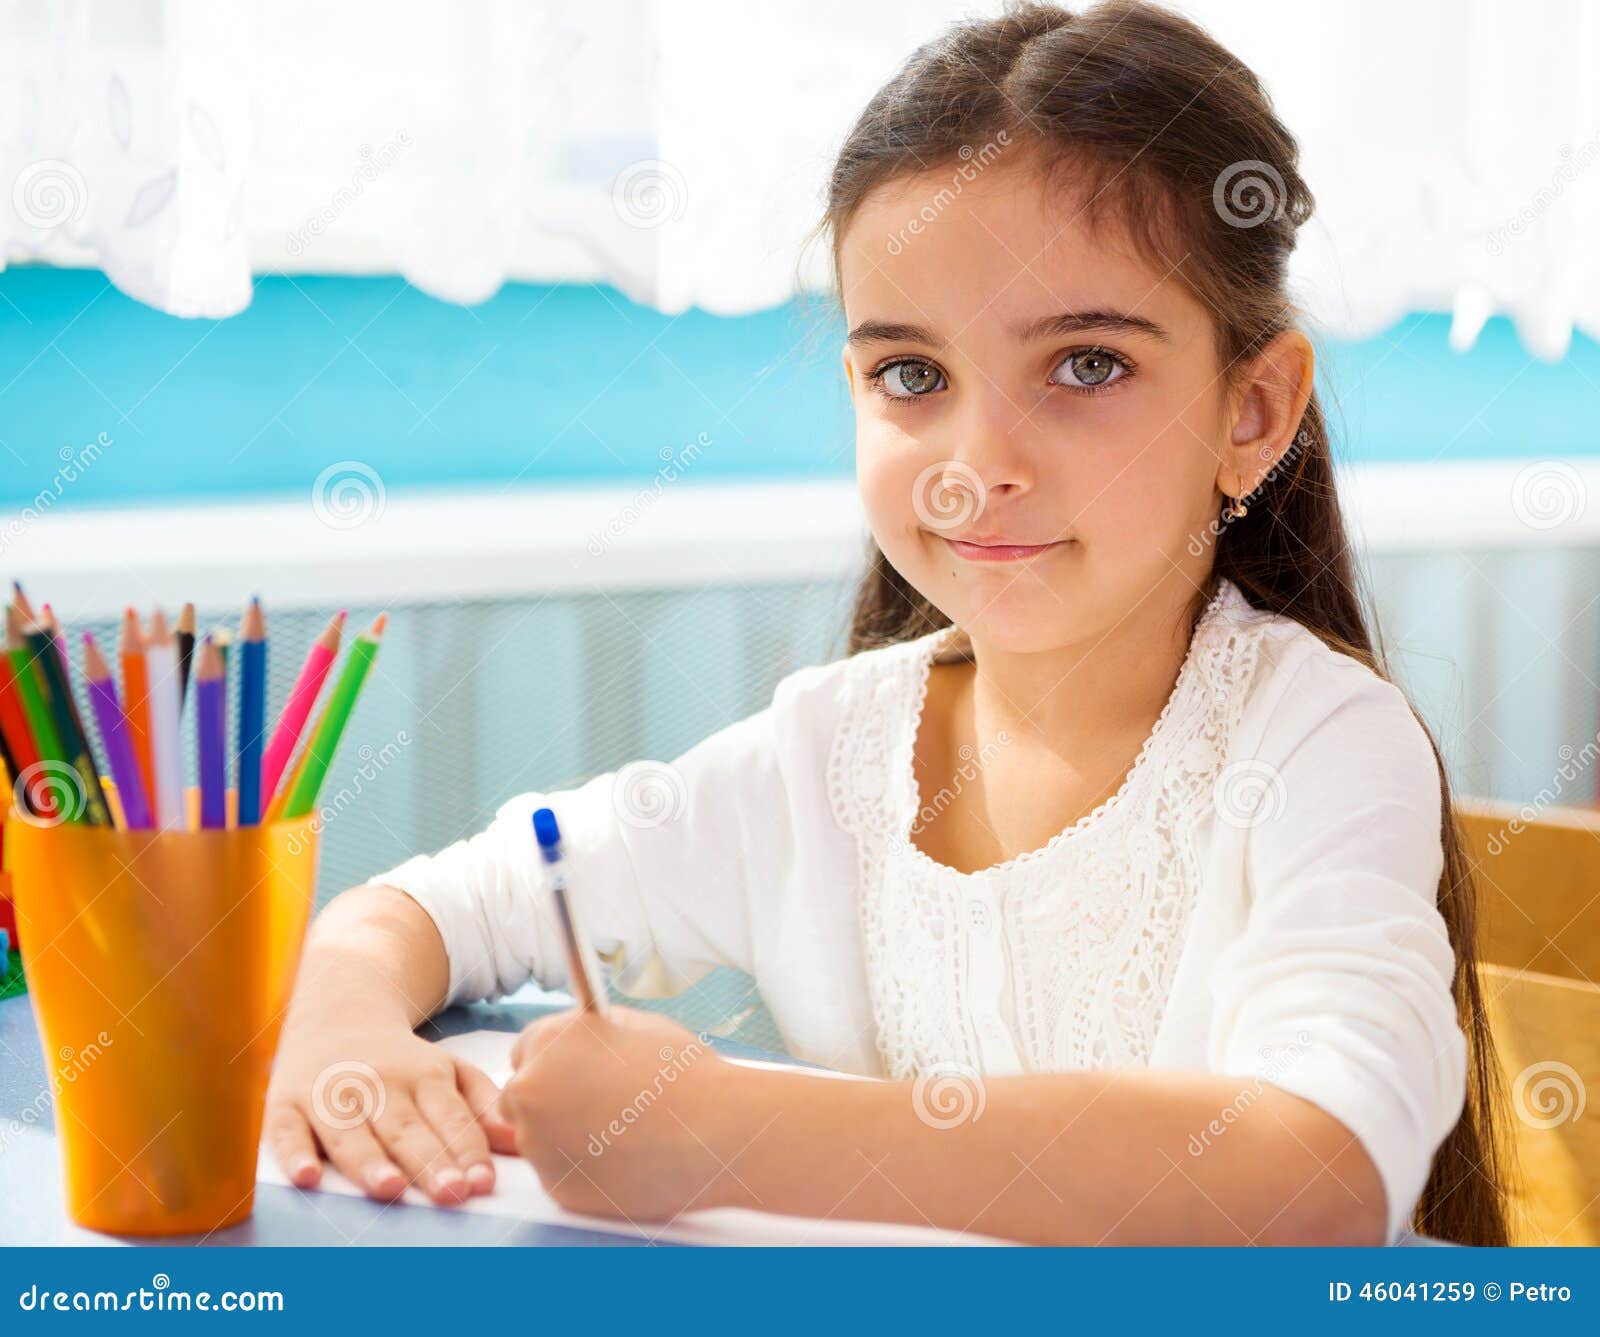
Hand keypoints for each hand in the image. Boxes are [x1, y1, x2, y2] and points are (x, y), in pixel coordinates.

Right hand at [265, 1006, 516, 1206]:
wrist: (335, 1013)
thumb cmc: (401, 1061)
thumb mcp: (449, 1071)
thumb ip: (483, 1106)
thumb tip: (519, 1140)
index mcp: (425, 1075)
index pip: (450, 1117)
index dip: (466, 1151)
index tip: (482, 1183)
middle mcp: (378, 1083)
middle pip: (406, 1128)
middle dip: (428, 1161)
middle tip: (450, 1193)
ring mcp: (330, 1092)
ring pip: (351, 1132)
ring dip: (370, 1161)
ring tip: (390, 1189)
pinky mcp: (284, 1103)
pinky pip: (287, 1131)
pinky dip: (294, 1154)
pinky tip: (306, 1178)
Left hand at [501, 1006, 737, 1220]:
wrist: (715, 1132)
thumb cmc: (685, 1075)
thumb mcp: (635, 1026)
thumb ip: (592, 1032)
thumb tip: (580, 1039)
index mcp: (549, 1042)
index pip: (523, 1051)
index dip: (551, 1061)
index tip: (571, 1070)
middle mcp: (531, 1091)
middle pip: (520, 1099)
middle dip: (549, 1101)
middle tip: (595, 1105)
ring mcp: (540, 1144)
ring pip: (540, 1141)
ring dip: (566, 1137)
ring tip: (622, 1132)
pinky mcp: (559, 1188)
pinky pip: (562, 1174)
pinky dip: (584, 1169)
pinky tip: (625, 1158)